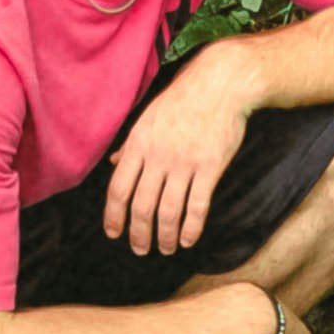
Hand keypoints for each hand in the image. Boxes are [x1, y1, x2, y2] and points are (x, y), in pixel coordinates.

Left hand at [101, 63, 252, 255]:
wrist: (221, 84)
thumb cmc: (183, 99)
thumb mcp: (148, 117)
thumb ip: (130, 143)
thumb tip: (113, 162)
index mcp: (138, 143)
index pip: (118, 188)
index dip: (113, 216)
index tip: (113, 234)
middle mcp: (158, 156)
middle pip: (141, 206)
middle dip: (139, 234)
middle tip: (140, 249)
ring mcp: (184, 163)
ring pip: (168, 211)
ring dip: (165, 237)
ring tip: (166, 249)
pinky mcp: (210, 167)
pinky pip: (197, 206)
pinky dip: (191, 228)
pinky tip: (189, 240)